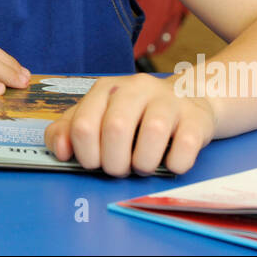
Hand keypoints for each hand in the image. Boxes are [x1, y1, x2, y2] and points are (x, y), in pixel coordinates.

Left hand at [45, 74, 216, 176]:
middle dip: (114, 162)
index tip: (94, 163)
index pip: (82, 125)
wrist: (187, 99)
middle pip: (116, 129)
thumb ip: (68, 131)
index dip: (85, 155)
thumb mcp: (97, 116)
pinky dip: (174, 164)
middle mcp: (137, 88)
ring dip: (143, 163)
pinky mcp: (195, 117)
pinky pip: (185, 145)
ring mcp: (168, 100)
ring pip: (152, 133)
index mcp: (106, 88)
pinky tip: (169, 163)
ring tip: (143, 166)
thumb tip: (60, 151)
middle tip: (120, 168)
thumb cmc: (134, 115)